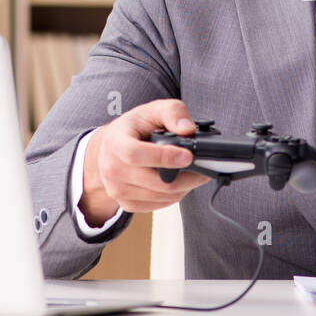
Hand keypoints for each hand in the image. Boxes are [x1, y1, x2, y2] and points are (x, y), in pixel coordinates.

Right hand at [79, 99, 207, 224]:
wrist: (111, 148)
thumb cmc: (132, 128)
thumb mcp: (152, 110)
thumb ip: (173, 112)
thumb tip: (187, 129)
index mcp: (115, 143)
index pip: (135, 154)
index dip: (163, 157)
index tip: (187, 156)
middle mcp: (112, 169)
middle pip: (156, 182)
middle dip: (186, 176)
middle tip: (204, 168)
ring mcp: (117, 190)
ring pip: (161, 196)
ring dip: (183, 187)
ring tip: (193, 173)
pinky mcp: (127, 204)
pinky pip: (157, 205)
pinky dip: (174, 196)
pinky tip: (178, 182)